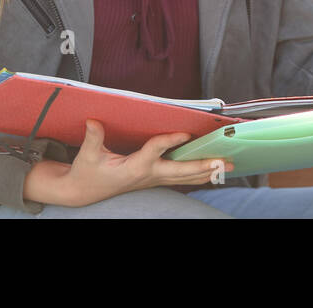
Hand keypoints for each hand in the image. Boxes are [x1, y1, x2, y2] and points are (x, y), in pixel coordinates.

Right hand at [48, 119, 232, 206]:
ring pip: (184, 177)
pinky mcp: (154, 179)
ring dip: (207, 172)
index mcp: (133, 167)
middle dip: (204, 166)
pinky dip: (197, 175)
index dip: (169, 141)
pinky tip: (211, 172)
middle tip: (225, 162)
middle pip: (180, 171)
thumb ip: (93, 138)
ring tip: (228, 168)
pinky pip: (180, 178)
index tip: (185, 132)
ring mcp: (153, 179)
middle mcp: (147, 175)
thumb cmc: (87, 172)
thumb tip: (92, 121)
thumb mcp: (88, 155)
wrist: (84, 192)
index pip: (154, 151)